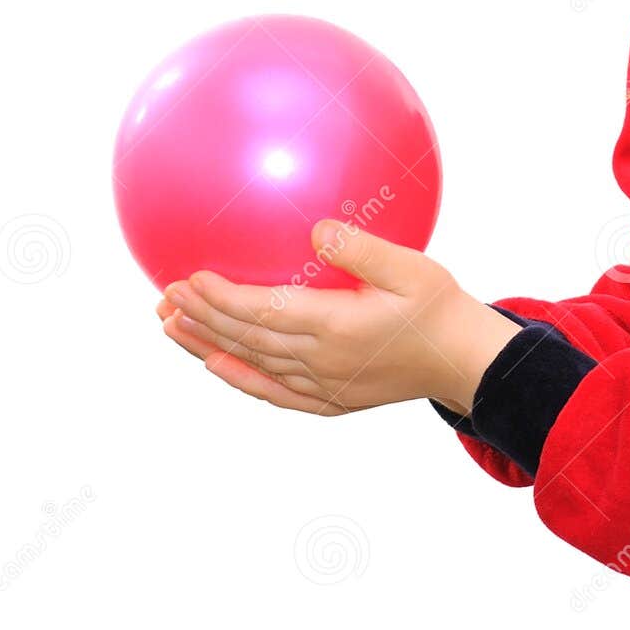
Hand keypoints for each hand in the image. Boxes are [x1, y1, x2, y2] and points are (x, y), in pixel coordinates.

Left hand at [155, 220, 487, 416]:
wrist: (466, 361)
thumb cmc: (440, 308)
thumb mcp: (411, 268)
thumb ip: (362, 250)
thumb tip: (317, 230)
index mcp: (337, 327)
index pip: (263, 311)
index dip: (221, 297)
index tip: (188, 278)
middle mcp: (322, 362)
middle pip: (247, 339)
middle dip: (202, 317)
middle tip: (164, 297)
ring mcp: (324, 385)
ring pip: (253, 365)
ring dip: (208, 345)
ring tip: (171, 326)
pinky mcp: (332, 400)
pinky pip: (275, 393)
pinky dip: (241, 379)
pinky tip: (216, 365)